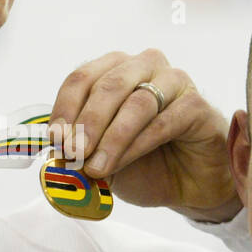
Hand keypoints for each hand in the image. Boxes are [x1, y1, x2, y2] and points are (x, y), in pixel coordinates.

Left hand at [47, 49, 240, 220]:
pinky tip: (121, 163)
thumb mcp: (101, 159)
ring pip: (136, 102)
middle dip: (87, 122)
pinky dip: (137, 145)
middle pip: (108, 85)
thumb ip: (81, 152)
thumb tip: (57, 154)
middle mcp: (144, 66)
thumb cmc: (144, 164)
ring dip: (111, 138)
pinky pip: (162, 122)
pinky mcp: (196, 105)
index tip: (55, 140)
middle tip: (73, 154)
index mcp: (114, 70)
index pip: (82, 78)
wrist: (188, 184)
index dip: (64, 109)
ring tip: (96, 168)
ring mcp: (174, 82)